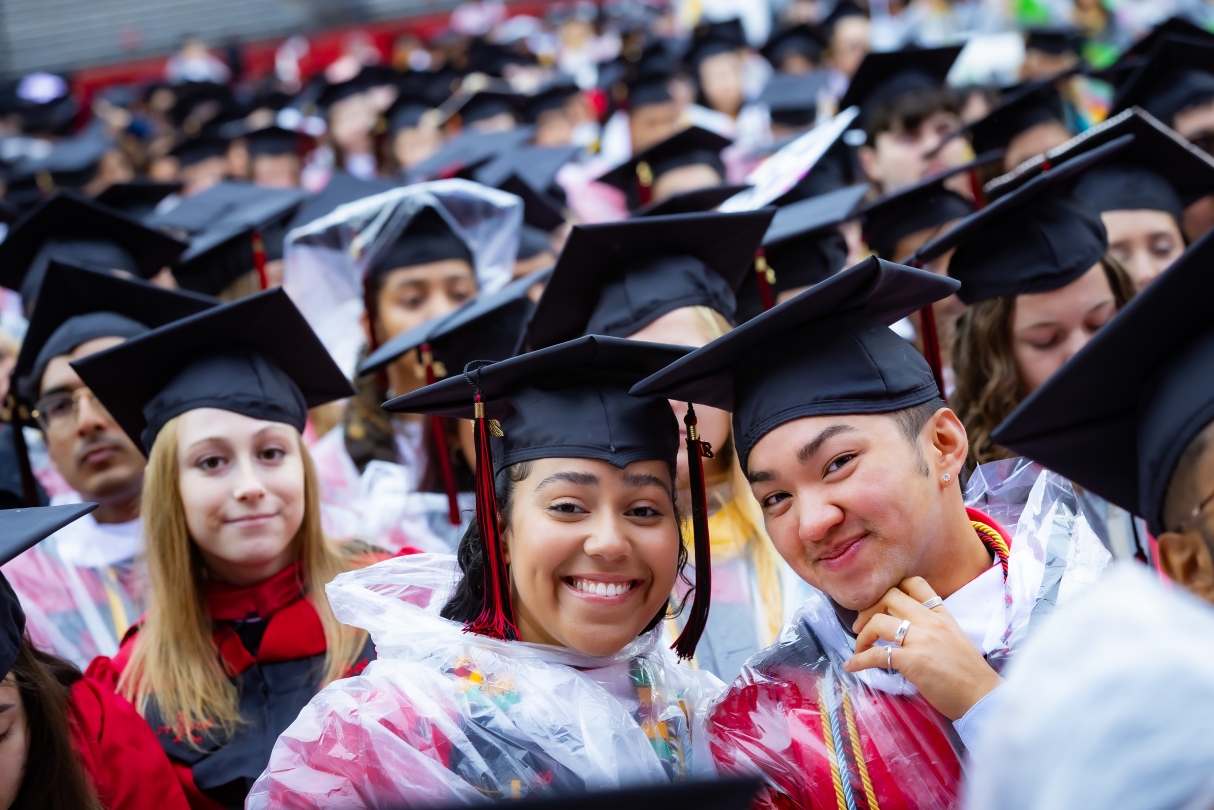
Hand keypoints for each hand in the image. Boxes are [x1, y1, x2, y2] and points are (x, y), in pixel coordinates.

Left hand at [843, 577, 1001, 720]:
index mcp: (942, 615)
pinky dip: (859, 660)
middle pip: (889, 596)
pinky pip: (877, 654)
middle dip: (868, 609)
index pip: (915, 584)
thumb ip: (933, 628)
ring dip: (862, 635)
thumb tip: (907, 631)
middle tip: (861, 626)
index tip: (881, 605)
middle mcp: (930, 621)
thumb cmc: (970, 675)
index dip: (892, 589)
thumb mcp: (955, 638)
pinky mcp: (912, 661)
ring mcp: (921, 639)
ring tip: (859, 648)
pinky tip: (852, 666)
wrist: (983, 697)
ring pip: (878, 621)